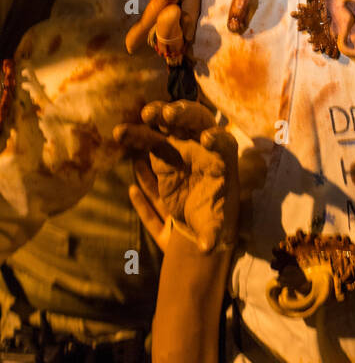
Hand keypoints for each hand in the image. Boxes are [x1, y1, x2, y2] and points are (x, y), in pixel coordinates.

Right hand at [115, 99, 238, 253]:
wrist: (196, 216)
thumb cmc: (211, 217)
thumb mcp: (212, 226)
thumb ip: (211, 233)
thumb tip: (206, 247)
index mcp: (223, 159)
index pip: (224, 143)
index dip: (217, 140)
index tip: (207, 140)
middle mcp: (203, 145)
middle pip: (197, 120)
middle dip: (184, 114)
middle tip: (169, 114)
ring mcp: (181, 145)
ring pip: (169, 124)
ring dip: (156, 116)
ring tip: (145, 115)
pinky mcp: (161, 151)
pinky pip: (148, 140)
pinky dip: (136, 135)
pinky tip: (121, 133)